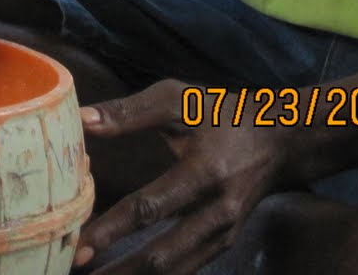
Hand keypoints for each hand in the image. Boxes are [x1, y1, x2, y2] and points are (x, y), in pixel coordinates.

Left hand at [73, 81, 291, 274]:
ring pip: (175, 272)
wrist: (280, 140)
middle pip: (162, 256)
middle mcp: (218, 212)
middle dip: (119, 270)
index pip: (149, 208)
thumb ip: (131, 112)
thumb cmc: (224, 114)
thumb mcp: (180, 99)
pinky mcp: (225, 244)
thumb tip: (83, 120)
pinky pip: (188, 270)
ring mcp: (224, 233)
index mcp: (205, 173)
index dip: (112, 230)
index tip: (79, 246)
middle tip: (77, 270)